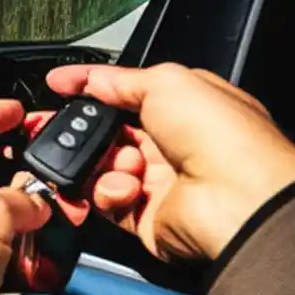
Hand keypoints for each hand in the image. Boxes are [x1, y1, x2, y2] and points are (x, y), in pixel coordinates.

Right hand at [47, 63, 294, 261]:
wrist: (235, 199)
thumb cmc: (219, 134)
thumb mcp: (164, 82)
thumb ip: (116, 79)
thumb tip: (78, 78)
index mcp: (181, 109)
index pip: (124, 96)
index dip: (90, 90)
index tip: (58, 87)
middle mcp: (170, 146)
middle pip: (107, 135)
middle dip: (83, 131)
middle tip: (67, 127)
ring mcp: (158, 183)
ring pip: (100, 168)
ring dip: (101, 162)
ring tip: (123, 162)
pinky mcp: (145, 216)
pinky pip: (106, 201)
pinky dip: (109, 192)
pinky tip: (129, 188)